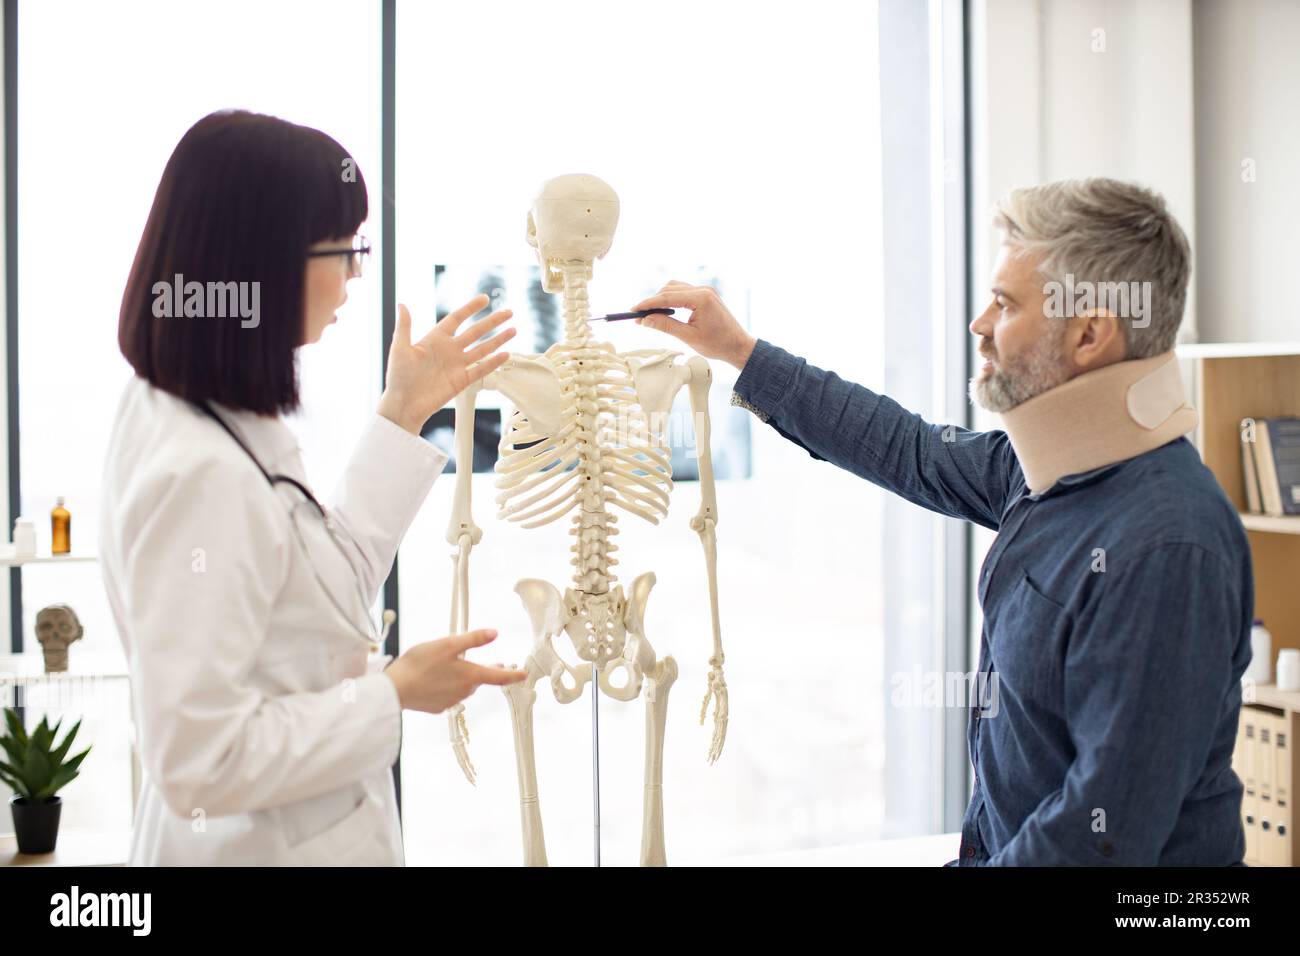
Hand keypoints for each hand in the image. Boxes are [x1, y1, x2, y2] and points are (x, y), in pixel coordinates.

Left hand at [377, 296, 515, 433]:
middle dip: (492, 321)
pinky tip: (506, 354)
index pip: (457, 318)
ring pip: (482, 348)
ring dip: (498, 340)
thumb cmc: (398, 377)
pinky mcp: (461, 381)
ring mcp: (457, 365)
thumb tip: (402, 304)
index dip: (470, 308)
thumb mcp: (400, 349)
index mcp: (435, 339)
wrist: (403, 405)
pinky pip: (481, 369)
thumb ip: (405, 326)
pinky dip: (493, 362)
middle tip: (508, 312)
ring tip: (514, 330)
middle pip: (476, 331)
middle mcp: (449, 350)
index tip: (484, 299)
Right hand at [384, 629, 526, 713]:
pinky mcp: (437, 707)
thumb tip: (495, 633)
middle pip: (480, 680)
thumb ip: (473, 639)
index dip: (514, 675)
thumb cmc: (420, 664)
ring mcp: (450, 701)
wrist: (394, 690)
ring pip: (464, 687)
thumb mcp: (448, 644)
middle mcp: (464, 692)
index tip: (524, 675)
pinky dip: (447, 685)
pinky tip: (437, 678)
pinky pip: (448, 694)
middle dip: (487, 671)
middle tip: (497, 665)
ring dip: (465, 677)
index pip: (499, 677)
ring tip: (459, 666)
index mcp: (471, 676)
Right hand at [632, 281, 756, 370]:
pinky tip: (665, 312)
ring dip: (662, 299)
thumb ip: (665, 326)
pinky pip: (683, 292)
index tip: (634, 310)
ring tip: (651, 315)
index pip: (667, 297)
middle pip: (669, 289)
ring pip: (675, 288)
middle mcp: (703, 290)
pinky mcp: (706, 295)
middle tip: (640, 316)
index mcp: (701, 298)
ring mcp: (705, 291)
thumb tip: (645, 319)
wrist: (738, 345)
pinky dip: (672, 300)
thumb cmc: (718, 344)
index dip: (648, 303)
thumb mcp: (688, 336)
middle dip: (653, 301)